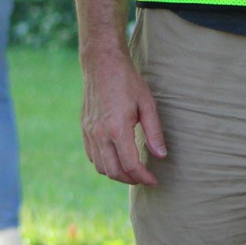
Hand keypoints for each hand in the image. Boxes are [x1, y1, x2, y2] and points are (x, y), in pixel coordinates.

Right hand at [81, 45, 165, 185]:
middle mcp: (99, 134)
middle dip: (130, 180)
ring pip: (101, 167)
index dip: (143, 177)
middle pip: (113, 171)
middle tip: (144, 178)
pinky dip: (104, 164)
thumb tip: (161, 155)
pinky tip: (117, 159)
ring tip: (132, 171)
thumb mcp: (147, 104)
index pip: (130, 164)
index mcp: (117, 128)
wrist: (102, 64)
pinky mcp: (84, 128)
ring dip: (117, 174)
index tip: (154, 180)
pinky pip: (92, 156)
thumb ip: (154, 132)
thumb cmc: (128, 81)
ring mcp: (89, 132)